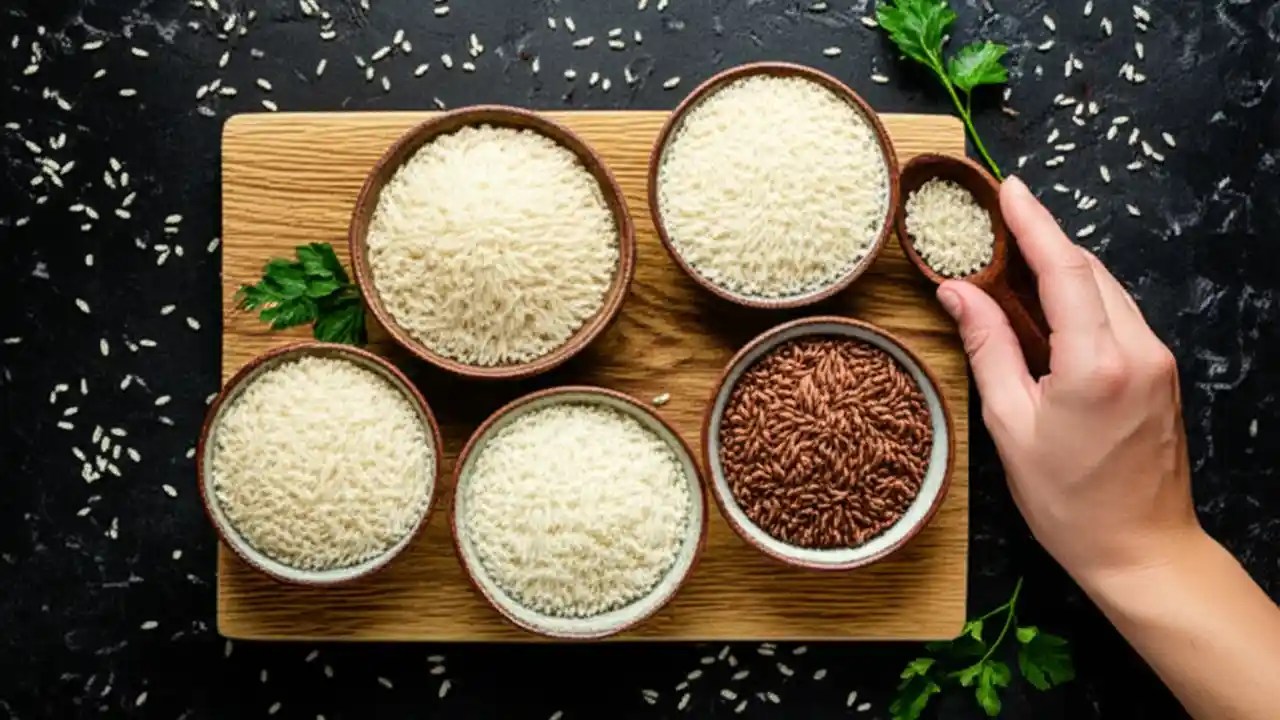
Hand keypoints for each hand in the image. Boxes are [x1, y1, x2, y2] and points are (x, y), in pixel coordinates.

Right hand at [936, 176, 1200, 588]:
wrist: (1143, 549)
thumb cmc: (1069, 502)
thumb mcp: (1012, 426)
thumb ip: (988, 349)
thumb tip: (959, 292)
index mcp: (1097, 363)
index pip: (1064, 269)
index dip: (1033, 223)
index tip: (1007, 188)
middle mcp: (1139, 349)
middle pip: (1089, 270)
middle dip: (1044, 239)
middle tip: (998, 220)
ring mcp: (1157, 359)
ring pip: (1106, 290)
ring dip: (1063, 268)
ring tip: (1015, 259)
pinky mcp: (1161, 373)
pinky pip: (1119, 315)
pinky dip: (1082, 298)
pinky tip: (1051, 306)